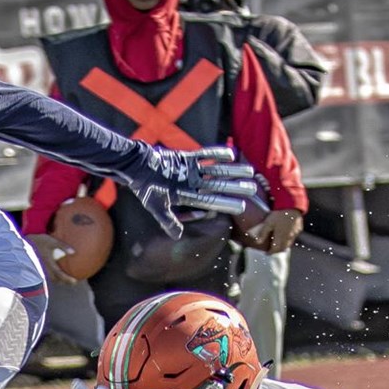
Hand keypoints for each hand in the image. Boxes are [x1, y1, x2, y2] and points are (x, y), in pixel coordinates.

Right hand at [27, 232, 80, 283]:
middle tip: (71, 282)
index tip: (75, 282)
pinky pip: (45, 273)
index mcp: (49, 264)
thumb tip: (73, 252)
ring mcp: (39, 269)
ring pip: (50, 277)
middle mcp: (44, 269)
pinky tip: (54, 270)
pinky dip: (52, 274)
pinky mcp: (36, 266)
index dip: (67, 279)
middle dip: (63, 282)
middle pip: (55, 279)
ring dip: (57, 279)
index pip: (59, 275)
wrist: (24, 243)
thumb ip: (63, 246)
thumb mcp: (52, 241)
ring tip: (63, 278)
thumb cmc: (39, 241)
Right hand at [133, 145, 257, 239]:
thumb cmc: (145, 188)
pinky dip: (216, 154)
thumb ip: (168, 220)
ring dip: (232, 170)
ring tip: (249, 170)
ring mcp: (190, 171)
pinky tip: (231, 153)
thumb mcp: (156, 205)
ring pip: (216, 171)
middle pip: (218, 186)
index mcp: (186, 196)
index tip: (242, 206)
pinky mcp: (186, 157)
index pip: (211, 201)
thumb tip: (177, 235)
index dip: (226, 203)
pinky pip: (204, 155)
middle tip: (253, 188)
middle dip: (235, 187)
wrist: (135, 167)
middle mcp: (191, 184)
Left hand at [249, 209, 303, 254]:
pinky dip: (290, 239)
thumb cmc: (279, 214)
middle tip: (273, 251)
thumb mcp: (268, 223)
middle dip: (277, 251)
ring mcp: (294, 234)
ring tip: (280, 245)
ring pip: (289, 244)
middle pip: (283, 248)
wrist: (291, 206)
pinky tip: (287, 236)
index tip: (267, 253)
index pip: (275, 249)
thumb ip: (263, 233)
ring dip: (284, 246)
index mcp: (280, 237)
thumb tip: (258, 242)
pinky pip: (294, 237)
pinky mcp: (299, 229)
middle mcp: (288, 238)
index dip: (270, 252)